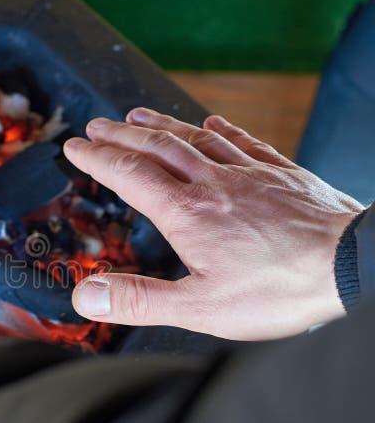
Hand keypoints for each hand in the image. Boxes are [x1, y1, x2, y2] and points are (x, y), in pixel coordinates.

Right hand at [64, 109, 363, 339]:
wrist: (353, 266)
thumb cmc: (280, 289)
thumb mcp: (200, 307)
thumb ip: (139, 300)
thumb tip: (85, 296)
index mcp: (187, 212)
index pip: (129, 175)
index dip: (97, 159)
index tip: (75, 147)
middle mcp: (213, 183)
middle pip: (158, 147)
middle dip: (122, 134)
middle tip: (98, 126)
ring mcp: (249, 173)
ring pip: (196, 138)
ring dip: (163, 124)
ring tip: (139, 115)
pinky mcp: (281, 174)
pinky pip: (244, 142)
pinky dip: (222, 130)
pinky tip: (213, 123)